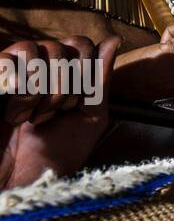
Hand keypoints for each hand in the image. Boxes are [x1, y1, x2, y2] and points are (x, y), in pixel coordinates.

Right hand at [0, 36, 118, 187]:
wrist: (21, 181)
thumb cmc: (56, 153)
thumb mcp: (91, 117)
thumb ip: (101, 78)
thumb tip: (114, 39)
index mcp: (66, 73)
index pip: (82, 44)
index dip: (84, 72)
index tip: (74, 105)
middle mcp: (40, 67)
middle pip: (61, 47)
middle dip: (63, 86)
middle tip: (52, 115)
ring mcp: (14, 72)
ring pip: (34, 48)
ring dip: (39, 88)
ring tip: (32, 116)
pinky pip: (7, 60)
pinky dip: (17, 88)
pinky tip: (15, 113)